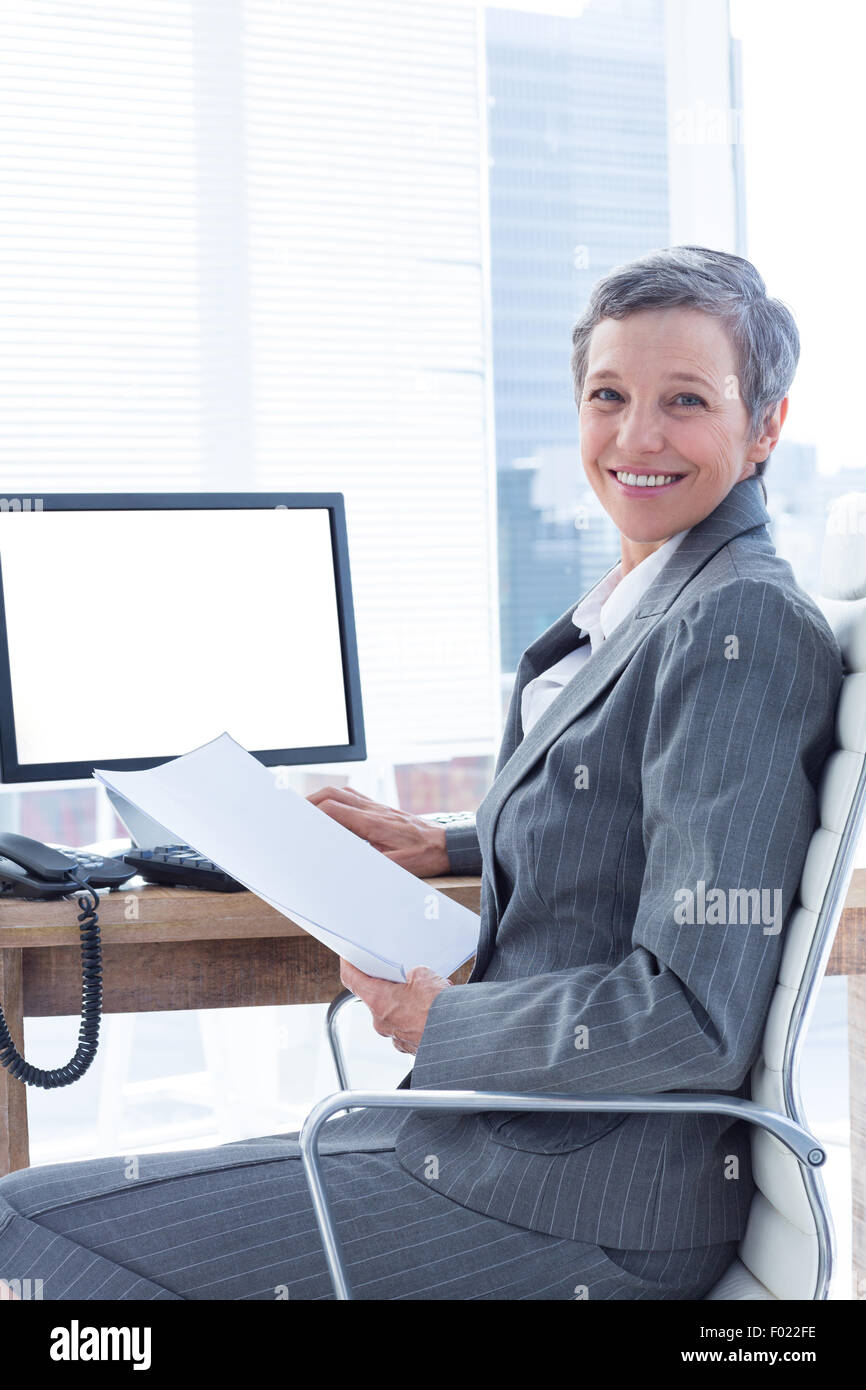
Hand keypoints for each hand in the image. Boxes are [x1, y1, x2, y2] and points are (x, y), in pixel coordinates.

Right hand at [307, 785, 449, 876]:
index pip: (333, 810)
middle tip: (293, 813)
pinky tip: (331, 809)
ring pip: (342, 792)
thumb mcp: (398, 868)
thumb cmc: (425, 857)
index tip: (297, 823)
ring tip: (305, 811)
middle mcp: (374, 810)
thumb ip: (371, 864)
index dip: (311, 814)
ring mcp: (378, 807)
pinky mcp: (382, 809)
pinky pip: (354, 797)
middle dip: (309, 801)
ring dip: (321, 798)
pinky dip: (336, 799)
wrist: (448, 845)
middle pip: (333, 794)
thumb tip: (344, 864)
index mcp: (374, 824)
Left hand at [339, 959, 451, 1054]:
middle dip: (385, 983)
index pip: (351, 979)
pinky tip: (428, 1009)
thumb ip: (410, 973)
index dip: (348, 965)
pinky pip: (404, 1025)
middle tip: (398, 973)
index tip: (347, 958)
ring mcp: (394, 1035)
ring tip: (421, 993)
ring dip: (401, 1001)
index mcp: (378, 1000)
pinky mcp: (408, 1045)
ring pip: (391, 1012)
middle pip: (373, 996)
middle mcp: (381, 1021)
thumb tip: (412, 977)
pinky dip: (412, 1016)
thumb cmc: (441, 1008)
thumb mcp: (424, 974)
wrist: (458, 1034)